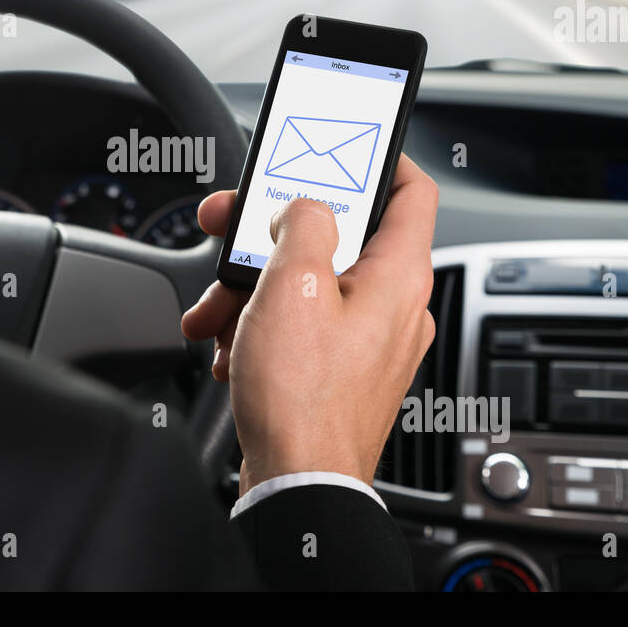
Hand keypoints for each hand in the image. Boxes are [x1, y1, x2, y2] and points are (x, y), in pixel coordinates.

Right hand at [181, 155, 437, 494]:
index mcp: (397, 276)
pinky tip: (231, 346)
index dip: (381, 156)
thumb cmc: (303, 396)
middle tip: (232, 228)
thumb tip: (304, 206)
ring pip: (309, 285)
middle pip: (337, 238)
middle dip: (272, 235)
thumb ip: (302, 222)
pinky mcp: (340, 372)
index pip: (411, 190)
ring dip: (253, 288)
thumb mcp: (293, 284)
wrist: (297, 483)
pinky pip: (302, 327)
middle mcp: (392, 307)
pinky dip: (262, 326)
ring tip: (216, 312)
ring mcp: (367, 342)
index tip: (348, 143)